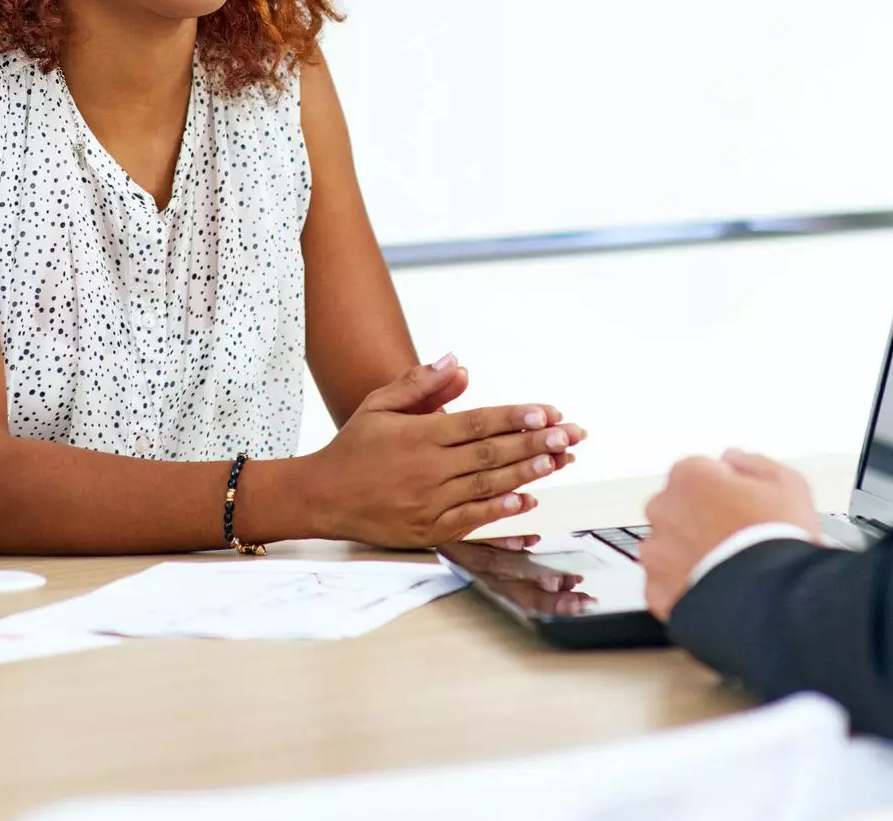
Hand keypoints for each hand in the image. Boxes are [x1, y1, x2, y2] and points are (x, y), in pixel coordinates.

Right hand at [299, 356, 585, 547]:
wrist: (322, 497)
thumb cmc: (353, 447)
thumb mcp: (380, 404)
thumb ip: (420, 384)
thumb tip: (458, 363)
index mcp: (418, 436)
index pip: (477, 423)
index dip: (515, 417)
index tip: (548, 411)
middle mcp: (427, 470)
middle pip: (491, 454)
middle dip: (536, 443)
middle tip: (571, 435)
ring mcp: (428, 503)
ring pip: (487, 486)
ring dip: (527, 473)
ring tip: (560, 461)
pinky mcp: (428, 530)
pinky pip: (472, 520)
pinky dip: (501, 512)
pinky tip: (526, 500)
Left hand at [641, 449, 816, 623]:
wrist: (774, 600)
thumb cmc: (780, 540)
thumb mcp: (788, 485)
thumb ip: (753, 463)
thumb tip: (732, 458)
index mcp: (690, 476)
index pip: (700, 474)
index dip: (727, 492)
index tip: (745, 509)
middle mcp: (663, 508)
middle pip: (679, 509)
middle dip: (702, 521)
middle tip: (737, 542)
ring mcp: (656, 551)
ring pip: (669, 547)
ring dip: (690, 555)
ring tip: (728, 571)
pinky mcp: (657, 591)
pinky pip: (667, 585)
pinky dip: (685, 588)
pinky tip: (716, 592)